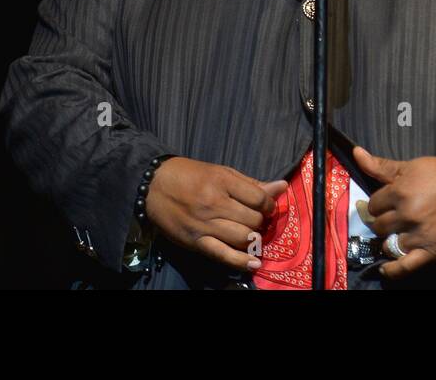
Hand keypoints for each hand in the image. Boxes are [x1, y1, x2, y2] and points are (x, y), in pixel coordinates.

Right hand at [145, 157, 287, 272]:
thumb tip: (282, 186)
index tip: (267, 206)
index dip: (269, 204)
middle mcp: (214, 203)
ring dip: (252, 238)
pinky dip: (240, 261)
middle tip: (255, 219)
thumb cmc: (190, 175)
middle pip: (252, 220)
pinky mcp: (195, 242)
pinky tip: (253, 263)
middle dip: (260, 221)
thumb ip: (251, 183)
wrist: (153, 185)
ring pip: (242, 237)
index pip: (258, 198)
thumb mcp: (222, 172)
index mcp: (222, 181)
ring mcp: (204, 224)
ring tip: (251, 234)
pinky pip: (222, 255)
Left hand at [352, 145, 435, 279]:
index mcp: (401, 191)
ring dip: (391, 240)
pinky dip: (392, 270)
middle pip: (379, 225)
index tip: (388, 203)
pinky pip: (405, 267)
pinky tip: (385, 268)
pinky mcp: (432, 251)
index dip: (380, 203)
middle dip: (384, 220)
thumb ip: (382, 165)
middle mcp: (407, 214)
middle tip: (394, 217)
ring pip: (388, 244)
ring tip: (398, 234)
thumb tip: (356, 153)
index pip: (373, 204)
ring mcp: (419, 235)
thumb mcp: (414, 165)